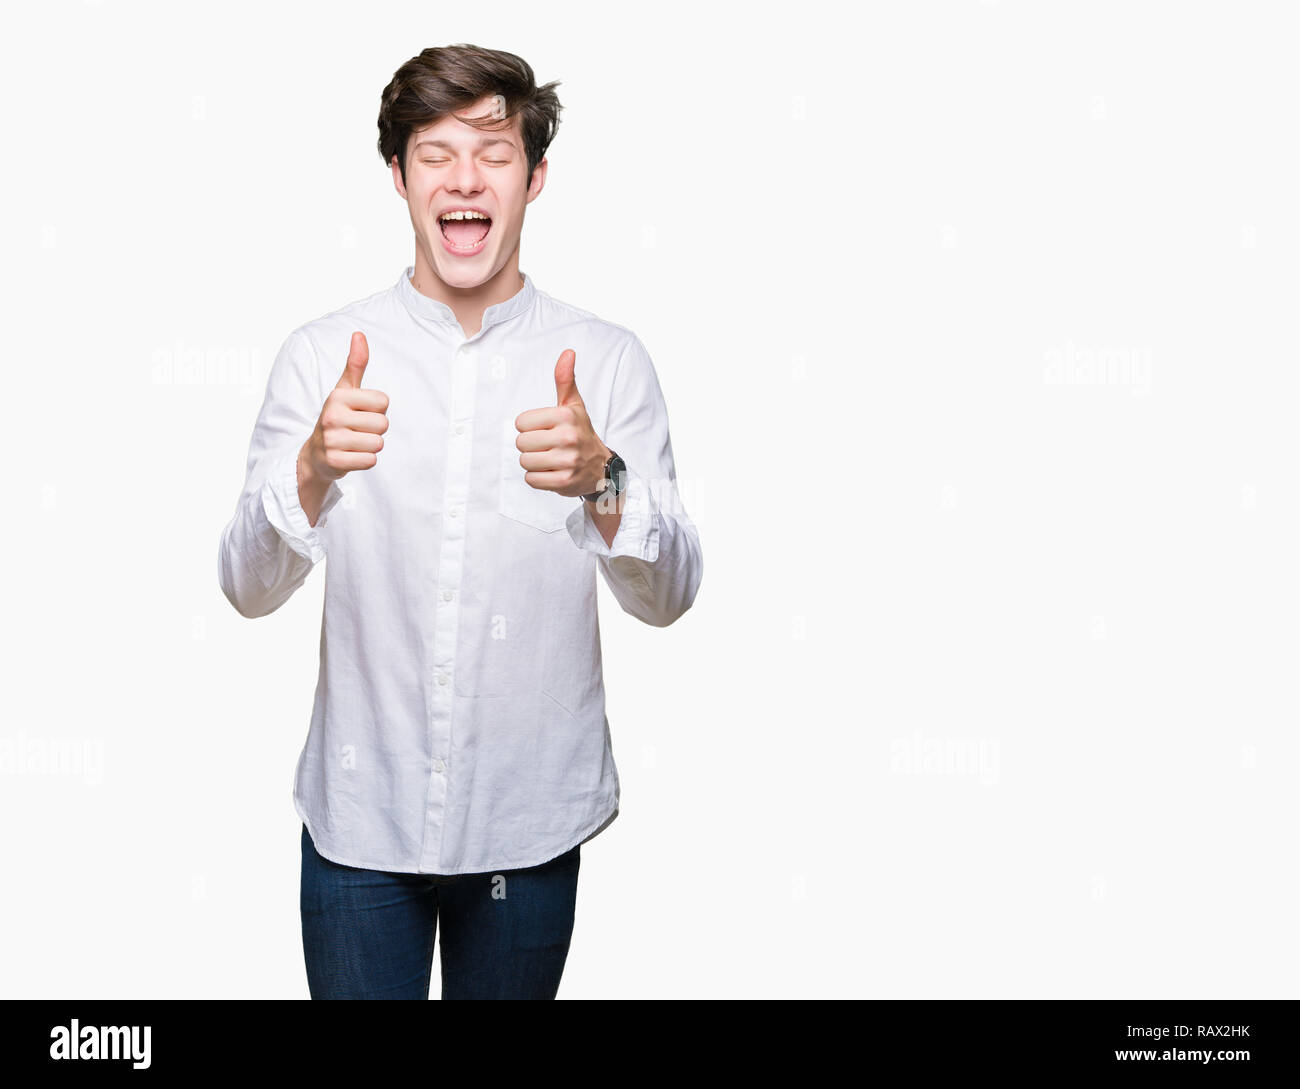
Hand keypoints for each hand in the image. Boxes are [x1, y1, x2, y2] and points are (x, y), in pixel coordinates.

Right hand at [300, 331, 389, 483]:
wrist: (316, 454)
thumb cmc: (337, 417)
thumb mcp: (344, 390)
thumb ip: (355, 364)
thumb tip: (359, 334)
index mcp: (338, 396)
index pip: (384, 401)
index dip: (378, 409)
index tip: (360, 412)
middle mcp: (332, 416)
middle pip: (383, 424)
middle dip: (375, 429)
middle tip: (357, 430)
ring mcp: (332, 440)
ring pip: (378, 443)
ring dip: (371, 446)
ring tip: (354, 443)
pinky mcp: (336, 462)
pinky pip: (371, 461)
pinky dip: (365, 461)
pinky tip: (350, 456)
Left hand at [514, 349, 610, 497]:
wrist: (600, 467)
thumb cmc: (580, 433)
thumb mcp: (574, 405)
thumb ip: (565, 379)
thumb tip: (568, 352)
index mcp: (566, 416)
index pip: (521, 422)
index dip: (529, 427)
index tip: (546, 430)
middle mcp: (568, 437)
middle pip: (521, 443)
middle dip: (531, 446)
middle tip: (548, 446)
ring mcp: (567, 461)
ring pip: (525, 462)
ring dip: (534, 462)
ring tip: (550, 459)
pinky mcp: (564, 482)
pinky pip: (531, 479)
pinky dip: (537, 478)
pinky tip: (552, 472)